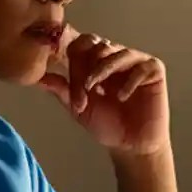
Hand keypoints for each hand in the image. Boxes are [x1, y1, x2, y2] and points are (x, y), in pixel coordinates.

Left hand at [39, 25, 170, 155]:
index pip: (79, 45)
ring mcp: (135, 61)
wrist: (131, 146)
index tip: (62, 68)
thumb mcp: (79, 108)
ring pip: (114, 52)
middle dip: (84, 67)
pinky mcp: (154, 70)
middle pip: (94, 45)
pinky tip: (121, 96)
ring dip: (101, 71)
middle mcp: (115, 57)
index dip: (70, 54)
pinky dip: (128, 81)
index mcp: (96, 62)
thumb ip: (62, 90)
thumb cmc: (108, 126)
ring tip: (95, 90)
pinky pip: (139, 66)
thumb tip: (37, 78)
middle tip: (82, 91)